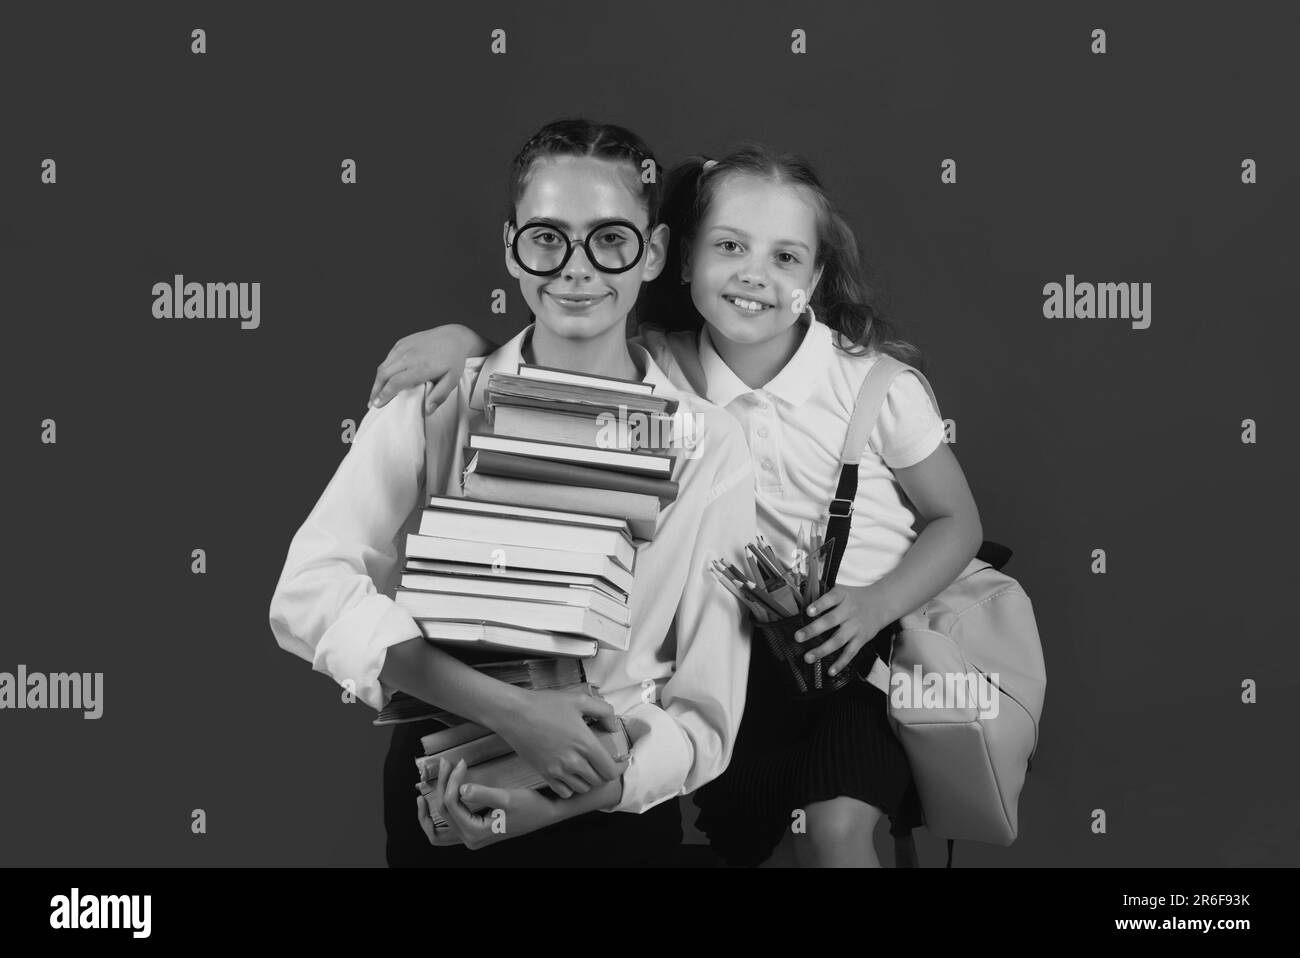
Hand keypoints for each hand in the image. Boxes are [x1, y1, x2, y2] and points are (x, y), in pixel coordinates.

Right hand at [368, 325, 486, 411]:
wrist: (454, 337)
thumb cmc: (453, 360)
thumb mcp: (452, 380)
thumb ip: (439, 396)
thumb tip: (427, 410)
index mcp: (421, 367)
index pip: (396, 382)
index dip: (384, 394)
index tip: (377, 405)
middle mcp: (409, 356)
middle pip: (384, 374)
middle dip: (375, 390)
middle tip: (372, 403)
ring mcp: (404, 347)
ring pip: (383, 366)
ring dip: (377, 381)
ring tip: (375, 393)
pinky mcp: (402, 342)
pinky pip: (388, 358)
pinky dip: (383, 370)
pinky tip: (384, 379)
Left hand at [417, 757, 558, 849]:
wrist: (547, 813)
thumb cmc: (531, 806)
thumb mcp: (508, 798)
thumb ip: (483, 794)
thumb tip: (461, 789)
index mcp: (475, 832)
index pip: (451, 803)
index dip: (452, 780)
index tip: (461, 762)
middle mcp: (470, 839)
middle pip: (442, 814)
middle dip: (441, 787)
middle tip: (445, 765)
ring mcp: (472, 837)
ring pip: (438, 832)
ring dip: (428, 816)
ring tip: (422, 798)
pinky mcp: (475, 832)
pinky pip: (448, 831)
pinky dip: (439, 820)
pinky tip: (439, 804)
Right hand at [495, 687, 627, 798]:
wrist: (514, 713)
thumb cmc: (546, 704)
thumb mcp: (579, 700)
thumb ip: (604, 711)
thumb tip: (614, 727)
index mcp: (585, 744)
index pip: (610, 771)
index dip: (618, 768)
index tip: (619, 761)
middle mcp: (573, 762)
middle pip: (598, 782)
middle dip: (603, 773)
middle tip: (601, 762)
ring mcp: (557, 771)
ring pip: (582, 788)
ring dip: (588, 781)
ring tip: (586, 768)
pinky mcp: (544, 775)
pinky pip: (564, 792)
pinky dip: (571, 787)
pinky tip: (570, 775)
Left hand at [793, 585, 890, 677]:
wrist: (883, 602)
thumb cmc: (856, 597)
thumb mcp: (842, 591)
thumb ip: (826, 600)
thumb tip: (804, 612)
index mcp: (842, 597)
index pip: (830, 599)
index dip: (819, 605)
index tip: (808, 611)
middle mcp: (848, 612)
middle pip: (830, 621)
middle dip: (813, 630)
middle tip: (798, 637)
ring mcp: (855, 627)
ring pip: (838, 640)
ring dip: (822, 650)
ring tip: (808, 657)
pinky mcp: (862, 639)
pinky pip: (850, 652)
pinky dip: (841, 663)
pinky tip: (831, 671)